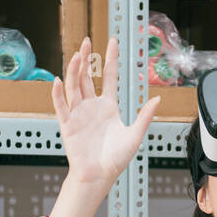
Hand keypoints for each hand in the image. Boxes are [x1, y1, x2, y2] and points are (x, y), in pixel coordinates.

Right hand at [53, 36, 159, 185]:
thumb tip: (158, 99)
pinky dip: (58, 94)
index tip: (112, 41)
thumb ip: (145, 116)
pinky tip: (58, 80)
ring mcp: (79, 114)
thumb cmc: (116, 159)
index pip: (109, 76)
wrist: (99, 176)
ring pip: (74, 86)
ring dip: (75, 70)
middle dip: (87, 58)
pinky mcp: (68, 125)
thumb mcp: (135, 135)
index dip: (111, 58)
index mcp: (108, 106)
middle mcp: (92, 107)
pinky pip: (62, 106)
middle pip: (87, 77)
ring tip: (77, 54)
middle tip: (86, 40)